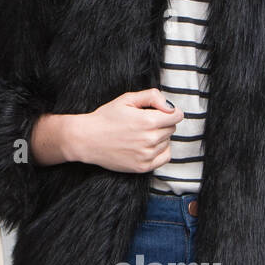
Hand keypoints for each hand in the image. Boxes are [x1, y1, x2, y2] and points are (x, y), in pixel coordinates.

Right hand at [36, 89, 184, 171]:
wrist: (86, 139)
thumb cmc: (106, 117)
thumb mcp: (127, 98)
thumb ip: (152, 96)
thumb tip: (171, 107)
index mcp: (148, 120)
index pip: (177, 116)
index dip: (168, 111)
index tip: (158, 112)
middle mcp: (150, 139)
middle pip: (171, 129)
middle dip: (161, 123)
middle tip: (142, 123)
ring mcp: (146, 155)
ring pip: (167, 142)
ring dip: (158, 137)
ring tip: (139, 135)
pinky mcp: (143, 167)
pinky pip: (165, 157)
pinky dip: (160, 151)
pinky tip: (146, 146)